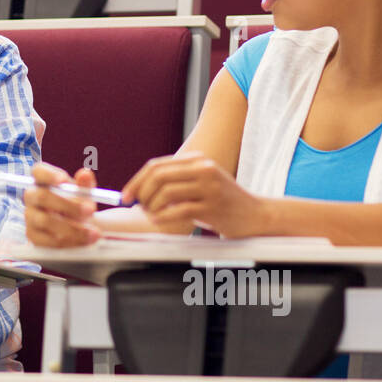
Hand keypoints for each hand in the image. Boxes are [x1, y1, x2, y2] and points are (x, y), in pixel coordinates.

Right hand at [23, 162, 100, 247]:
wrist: (80, 227)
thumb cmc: (79, 205)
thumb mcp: (85, 194)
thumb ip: (85, 185)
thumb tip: (85, 174)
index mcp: (43, 180)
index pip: (38, 171)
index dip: (49, 175)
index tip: (64, 180)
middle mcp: (32, 196)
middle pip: (42, 196)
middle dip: (68, 204)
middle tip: (91, 210)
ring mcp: (30, 216)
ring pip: (46, 221)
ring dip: (72, 228)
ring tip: (94, 233)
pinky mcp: (33, 236)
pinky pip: (48, 240)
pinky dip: (68, 242)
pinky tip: (84, 242)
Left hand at [120, 151, 264, 237]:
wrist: (256, 215)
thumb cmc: (223, 203)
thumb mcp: (200, 184)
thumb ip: (175, 182)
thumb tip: (140, 191)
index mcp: (197, 160)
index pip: (156, 165)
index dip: (136, 181)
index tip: (125, 195)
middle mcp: (203, 169)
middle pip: (158, 176)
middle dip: (141, 194)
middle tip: (138, 207)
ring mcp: (209, 187)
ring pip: (166, 192)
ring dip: (152, 207)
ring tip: (152, 216)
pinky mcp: (213, 206)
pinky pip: (179, 210)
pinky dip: (164, 217)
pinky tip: (159, 221)